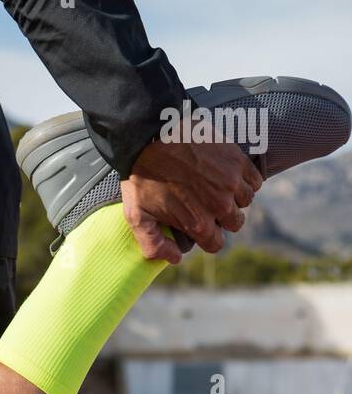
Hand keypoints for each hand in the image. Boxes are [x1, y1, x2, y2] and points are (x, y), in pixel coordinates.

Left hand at [122, 140, 262, 263]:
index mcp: (198, 223)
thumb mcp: (137, 217)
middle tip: (209, 205)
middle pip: (235, 223)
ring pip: (246, 201)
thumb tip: (175, 258)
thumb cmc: (141, 176)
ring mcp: (231, 181)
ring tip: (219, 189)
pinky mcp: (237, 159)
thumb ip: (153, 245)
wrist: (150, 135)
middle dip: (223, 219)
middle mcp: (219, 205)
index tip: (200, 226)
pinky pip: (255, 179)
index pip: (215, 244)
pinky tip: (232, 176)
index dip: (207, 237)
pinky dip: (248, 180)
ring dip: (235, 198)